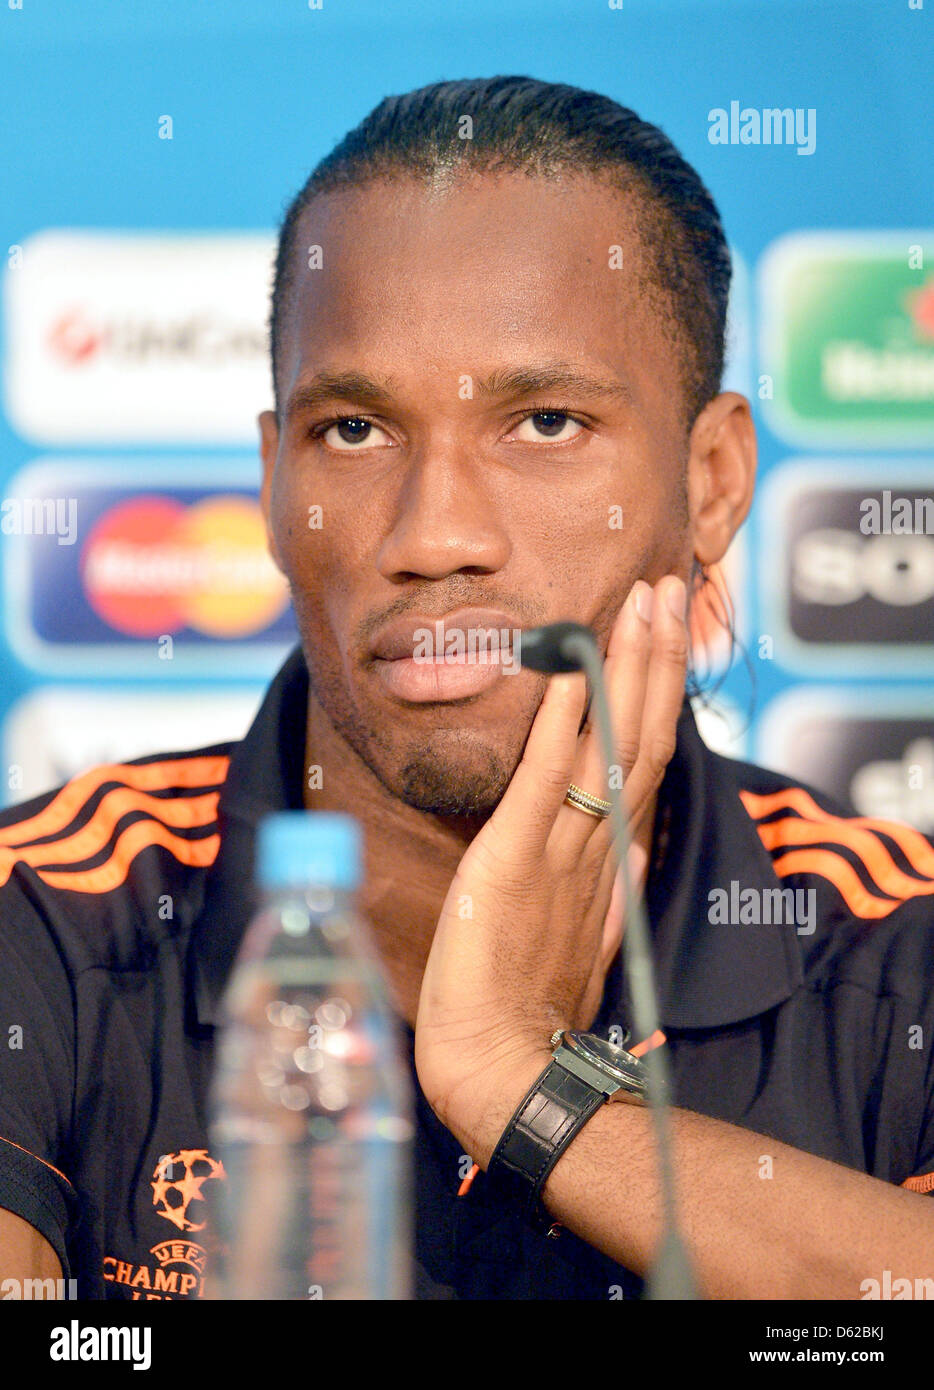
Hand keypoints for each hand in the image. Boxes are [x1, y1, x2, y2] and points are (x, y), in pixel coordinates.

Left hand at [413, 573, 689, 1162]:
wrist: (499, 1065)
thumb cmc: (527, 1004)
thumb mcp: (583, 931)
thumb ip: (611, 880)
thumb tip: (634, 843)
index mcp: (612, 859)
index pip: (645, 759)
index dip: (659, 694)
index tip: (664, 635)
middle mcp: (599, 845)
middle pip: (643, 736)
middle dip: (656, 659)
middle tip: (666, 588)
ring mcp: (562, 850)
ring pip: (610, 745)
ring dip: (626, 668)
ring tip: (641, 604)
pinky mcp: (514, 859)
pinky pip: (544, 780)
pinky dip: (562, 723)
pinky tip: (571, 671)